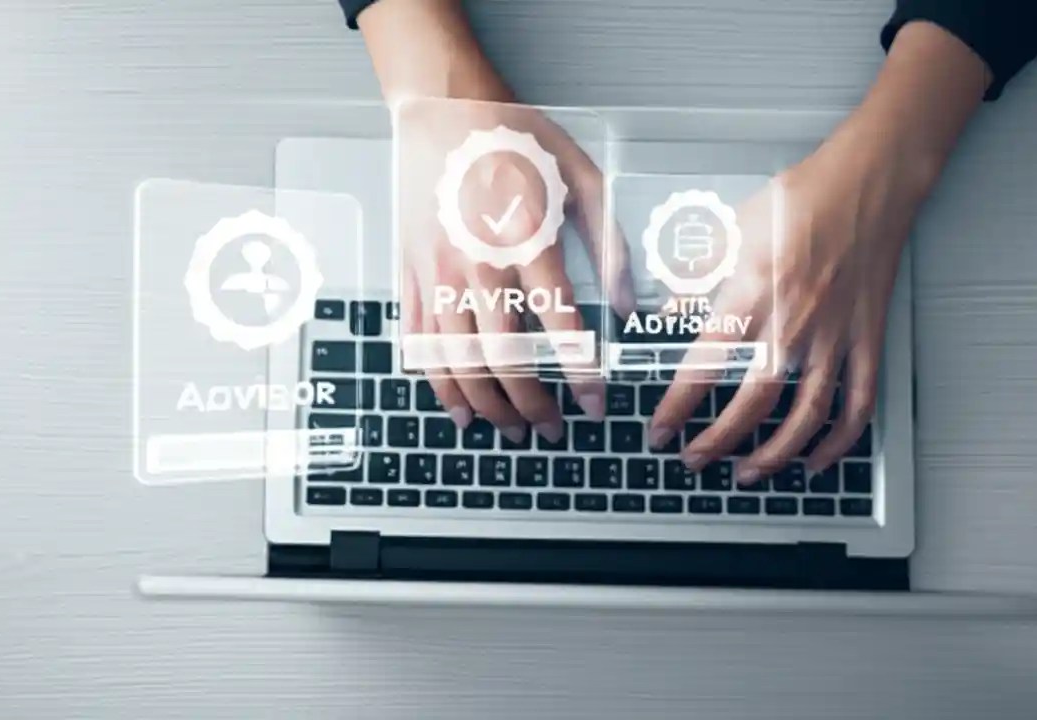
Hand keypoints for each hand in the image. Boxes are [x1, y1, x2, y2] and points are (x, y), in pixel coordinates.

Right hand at [360, 0, 631, 440]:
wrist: (440, 108)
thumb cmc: (513, 136)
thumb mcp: (581, 175)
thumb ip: (608, 243)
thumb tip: (625, 306)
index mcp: (526, 239)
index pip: (559, 326)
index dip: (580, 374)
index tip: (596, 404)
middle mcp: (478, 263)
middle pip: (504, 359)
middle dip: (532, 407)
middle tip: (553, 431)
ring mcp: (438, 273)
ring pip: (458, 363)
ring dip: (488, 407)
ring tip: (512, 432)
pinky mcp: (411, 275)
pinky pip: (420, 346)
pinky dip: (439, 386)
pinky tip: (461, 411)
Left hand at [649, 129, 913, 480]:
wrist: (867, 183)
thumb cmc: (799, 201)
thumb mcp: (727, 231)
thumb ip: (692, 278)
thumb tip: (665, 315)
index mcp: (751, 293)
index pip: (704, 366)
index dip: (677, 407)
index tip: (659, 432)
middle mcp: (793, 321)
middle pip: (753, 403)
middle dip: (718, 443)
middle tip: (693, 461)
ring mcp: (835, 336)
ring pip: (806, 415)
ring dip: (774, 454)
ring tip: (746, 473)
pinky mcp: (867, 341)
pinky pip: (858, 404)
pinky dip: (839, 441)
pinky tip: (816, 460)